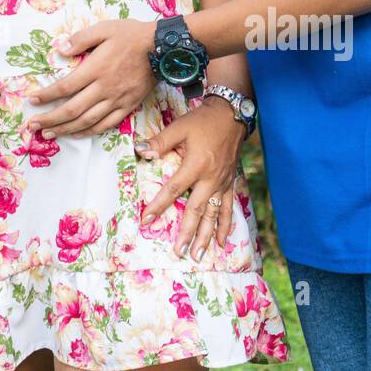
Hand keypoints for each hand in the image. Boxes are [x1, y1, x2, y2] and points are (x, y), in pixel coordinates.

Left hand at [25, 18, 154, 137]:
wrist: (162, 48)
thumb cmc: (131, 35)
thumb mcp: (104, 29)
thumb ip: (80, 39)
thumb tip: (60, 50)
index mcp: (96, 69)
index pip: (65, 87)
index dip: (47, 95)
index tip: (32, 100)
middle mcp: (104, 88)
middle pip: (72, 109)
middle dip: (50, 119)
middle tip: (33, 125)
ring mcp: (116, 100)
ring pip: (87, 121)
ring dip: (65, 129)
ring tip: (49, 133)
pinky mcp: (127, 107)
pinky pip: (106, 124)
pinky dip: (89, 132)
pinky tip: (76, 134)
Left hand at [138, 96, 245, 259]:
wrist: (230, 115)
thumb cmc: (202, 121)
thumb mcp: (179, 127)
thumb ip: (160, 141)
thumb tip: (140, 152)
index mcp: (196, 164)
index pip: (174, 190)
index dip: (159, 205)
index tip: (146, 221)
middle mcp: (211, 178)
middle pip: (197, 210)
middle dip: (188, 233)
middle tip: (179, 252)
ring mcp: (222, 183)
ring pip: (214, 215)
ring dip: (207, 236)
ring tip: (199, 256)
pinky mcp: (230, 183)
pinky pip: (228, 208)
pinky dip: (225, 226)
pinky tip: (222, 242)